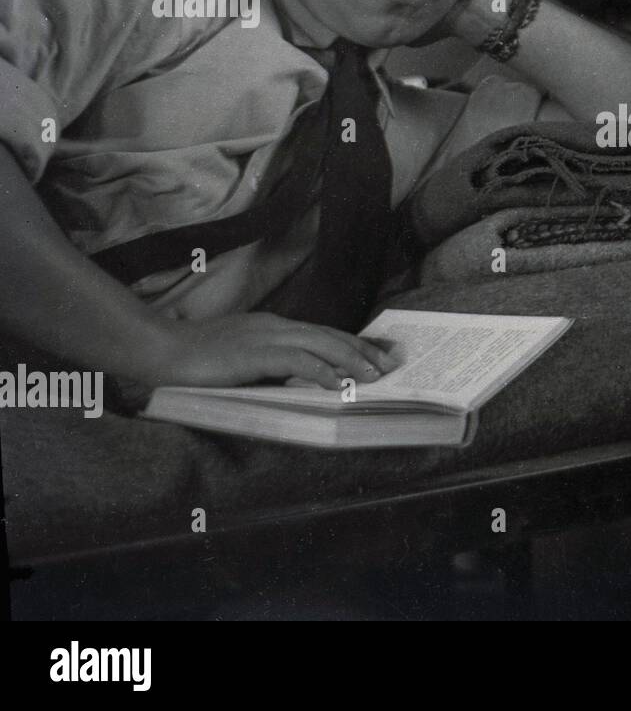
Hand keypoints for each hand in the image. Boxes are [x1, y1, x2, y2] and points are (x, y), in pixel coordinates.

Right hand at [138, 313, 401, 388]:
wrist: (159, 349)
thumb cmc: (195, 359)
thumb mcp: (241, 358)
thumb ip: (268, 365)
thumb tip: (299, 382)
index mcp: (273, 326)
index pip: (323, 333)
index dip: (353, 344)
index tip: (377, 356)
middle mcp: (276, 326)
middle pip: (331, 335)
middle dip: (363, 350)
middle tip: (389, 366)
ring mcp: (266, 337)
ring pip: (322, 345)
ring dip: (352, 361)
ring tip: (374, 376)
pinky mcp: (255, 353)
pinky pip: (297, 361)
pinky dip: (322, 371)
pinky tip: (337, 384)